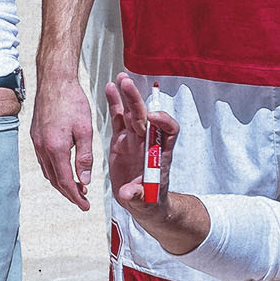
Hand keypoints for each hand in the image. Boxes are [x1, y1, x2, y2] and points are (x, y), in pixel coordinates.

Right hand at [30, 74, 95, 209]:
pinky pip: (44, 160)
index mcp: (55, 148)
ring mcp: (36, 142)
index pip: (65, 181)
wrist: (54, 80)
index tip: (85, 206)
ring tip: (76, 187)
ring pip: (48, 171)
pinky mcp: (35, 136)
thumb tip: (84, 181)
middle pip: (54, 180)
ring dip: (61, 182)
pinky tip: (64, 169)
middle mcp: (42, 148)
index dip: (76, 196)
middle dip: (68, 193)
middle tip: (82, 200)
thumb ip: (84, 158)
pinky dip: (54, 170)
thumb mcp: (85, 131)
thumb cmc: (72, 101)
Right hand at [104, 72, 178, 224]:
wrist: (143, 202)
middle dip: (137, 100)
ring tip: (120, 79)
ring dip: (127, 96)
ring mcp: (135, 138)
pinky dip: (115, 104)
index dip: (164, 121)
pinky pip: (119, 119)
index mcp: (160, 153)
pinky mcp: (121, 140)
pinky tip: (109, 88)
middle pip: (146, 115)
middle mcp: (149, 141)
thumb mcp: (145, 201)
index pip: (170, 130)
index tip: (153, 118)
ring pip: (132, 113)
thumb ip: (138, 196)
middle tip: (127, 82)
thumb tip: (128, 193)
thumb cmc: (150, 200)